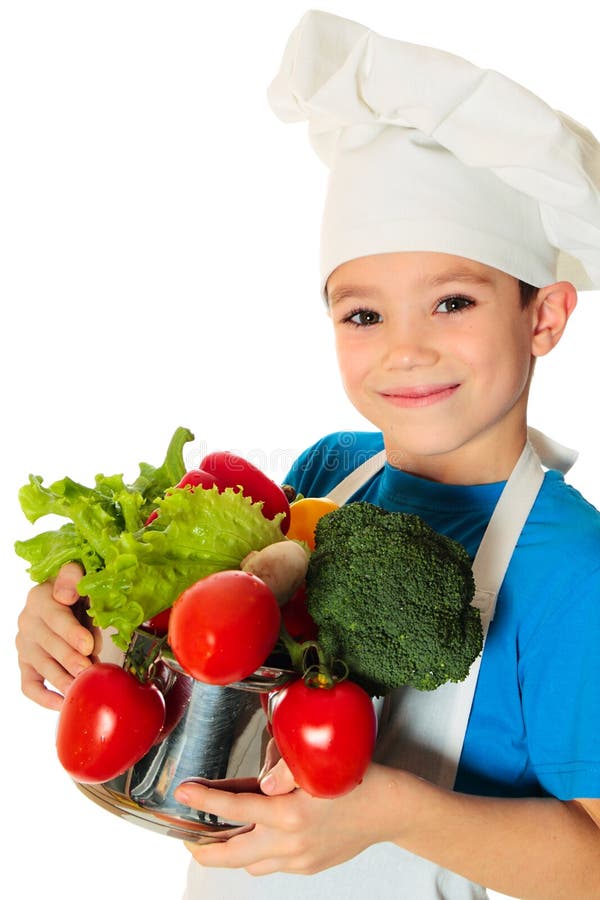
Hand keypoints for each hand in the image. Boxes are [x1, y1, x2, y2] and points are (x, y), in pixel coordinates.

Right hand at [15, 562, 97, 709]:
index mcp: (40, 598)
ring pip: (42, 667)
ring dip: (63, 680)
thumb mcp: (77, 571)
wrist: (64, 595)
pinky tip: (62, 703)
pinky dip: (44, 698)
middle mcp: (28, 622)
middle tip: (88, 671)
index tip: (88, 645)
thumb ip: (72, 577)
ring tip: (82, 688)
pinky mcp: (27, 664)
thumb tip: (68, 595)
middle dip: (70, 660)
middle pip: (48, 645)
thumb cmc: (75, 586)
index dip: (72, 632)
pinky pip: (29, 685)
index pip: (55, 617)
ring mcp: (25, 646)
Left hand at [175, 761, 395, 876]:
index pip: (235, 808)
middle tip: (186, 836)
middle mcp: (291, 843)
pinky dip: (257, 852)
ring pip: (250, 864)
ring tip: (218, 833)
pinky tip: (256, 833)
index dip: (205, 799)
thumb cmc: (357, 780)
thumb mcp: (319, 765)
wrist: (390, 809)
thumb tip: (260, 783)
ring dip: (231, 851)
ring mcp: (299, 860)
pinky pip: (272, 864)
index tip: (184, 791)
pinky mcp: (308, 866)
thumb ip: (283, 771)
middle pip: (232, 855)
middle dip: (204, 849)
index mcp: (290, 814)